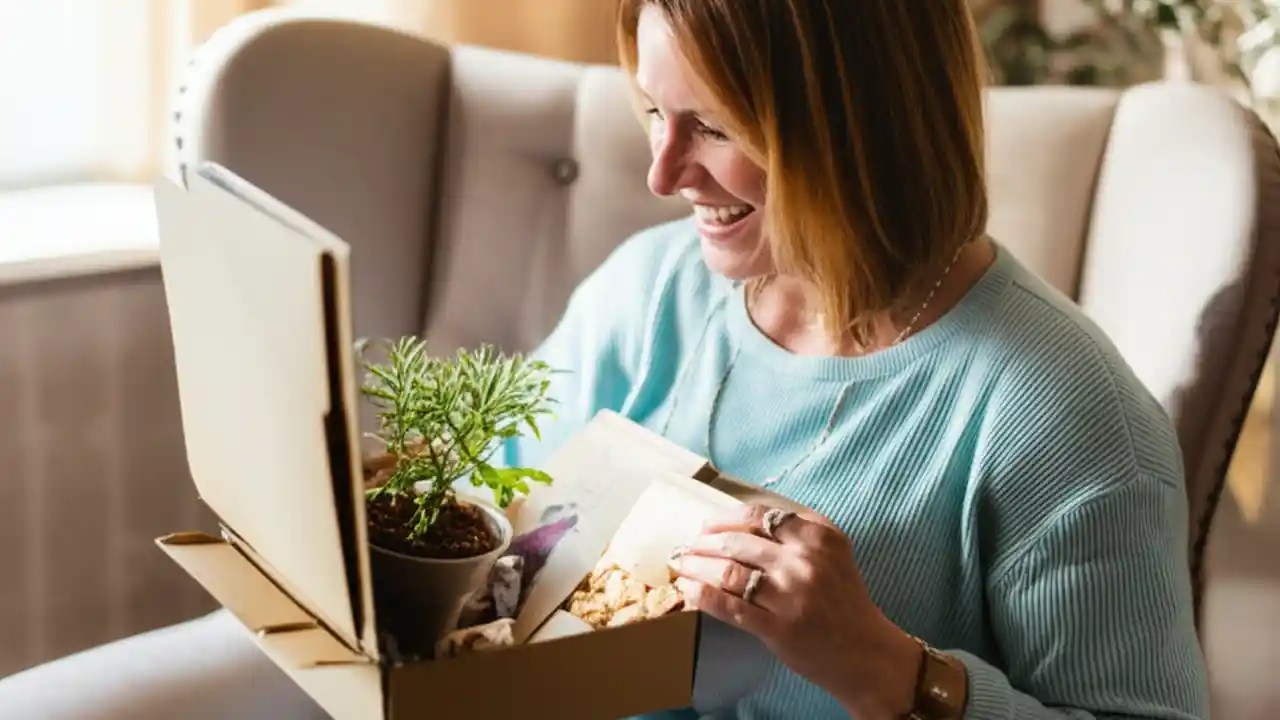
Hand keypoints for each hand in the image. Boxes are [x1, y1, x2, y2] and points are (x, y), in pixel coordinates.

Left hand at [668, 504, 922, 719]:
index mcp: (819, 535)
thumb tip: (736, 520)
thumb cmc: (841, 598)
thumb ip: (796, 531)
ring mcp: (791, 595)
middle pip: (738, 541)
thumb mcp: (830, 552)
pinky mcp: (778, 627)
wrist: (863, 650)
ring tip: (682, 565)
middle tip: (687, 546)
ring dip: (696, 566)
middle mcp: (805, 561)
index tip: (706, 525)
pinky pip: (729, 605)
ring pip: (728, 571)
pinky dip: (702, 595)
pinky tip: (688, 590)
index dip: (724, 518)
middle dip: (704, 542)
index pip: (759, 515)